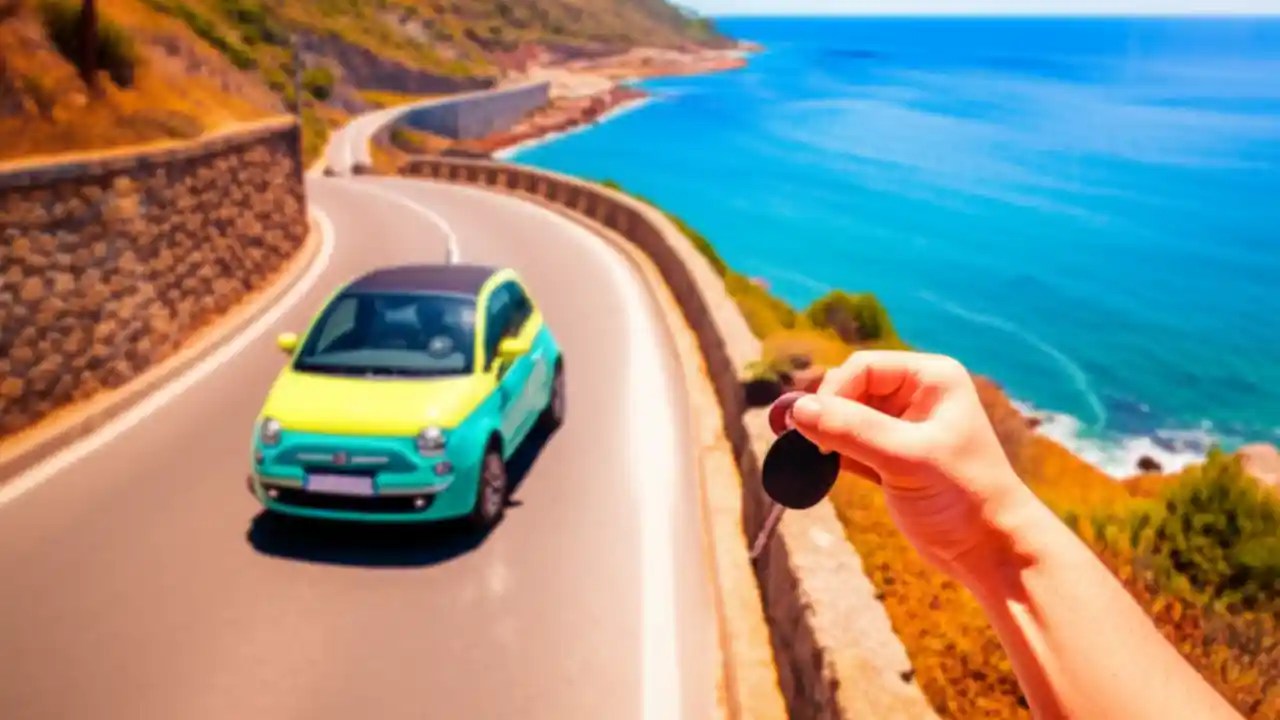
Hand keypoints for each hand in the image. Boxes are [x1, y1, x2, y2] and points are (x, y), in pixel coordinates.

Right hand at [789, 350, 1035, 579]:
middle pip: (852, 389)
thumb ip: (851, 431)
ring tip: (813, 458)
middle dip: (828, 414)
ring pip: (847, 418)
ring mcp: (904, 427)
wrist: (990, 551)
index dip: (834, 392)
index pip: (863, 367)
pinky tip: (823, 470)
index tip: (814, 428)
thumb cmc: (962, 496)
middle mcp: (918, 395)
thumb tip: (796, 410)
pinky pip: (850, 445)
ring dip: (827, 435)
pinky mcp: (891, 458)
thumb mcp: (906, 458)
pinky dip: (834, 455)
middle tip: (810, 445)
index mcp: (932, 378)